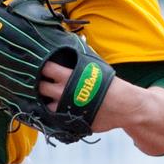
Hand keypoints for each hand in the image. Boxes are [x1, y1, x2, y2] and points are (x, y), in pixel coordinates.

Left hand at [38, 64, 163, 153]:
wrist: (124, 106)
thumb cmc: (110, 84)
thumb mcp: (95, 66)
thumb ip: (81, 59)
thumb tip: (77, 42)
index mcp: (68, 76)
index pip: (45, 68)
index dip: (42, 66)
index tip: (42, 66)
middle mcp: (63, 92)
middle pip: (40, 86)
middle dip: (39, 83)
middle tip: (42, 81)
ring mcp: (65, 109)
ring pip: (44, 105)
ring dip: (45, 101)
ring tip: (49, 97)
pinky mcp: (70, 121)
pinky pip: (54, 119)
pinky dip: (53, 114)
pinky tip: (56, 109)